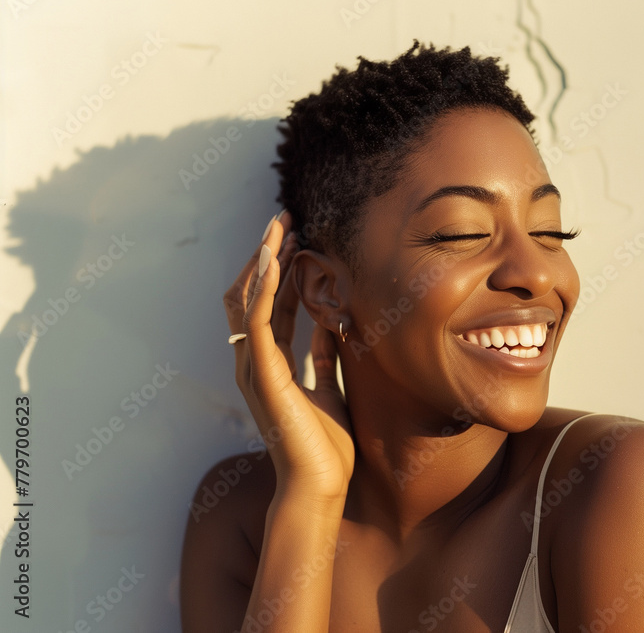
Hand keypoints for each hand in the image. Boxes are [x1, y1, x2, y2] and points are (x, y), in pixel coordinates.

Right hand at [223, 211, 354, 500]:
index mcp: (269, 364)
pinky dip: (263, 287)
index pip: (267, 305)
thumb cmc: (325, 446)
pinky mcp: (264, 375)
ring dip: (263, 259)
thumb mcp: (329, 386)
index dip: (278, 271)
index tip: (297, 239)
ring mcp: (254, 368)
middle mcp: (254, 362)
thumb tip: (331, 325)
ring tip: (279, 226)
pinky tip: (274, 259)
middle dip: (266, 255)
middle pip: (250, 295)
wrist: (319, 485)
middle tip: (285, 219)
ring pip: (249, 300)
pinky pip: (257, 322)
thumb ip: (323, 356)